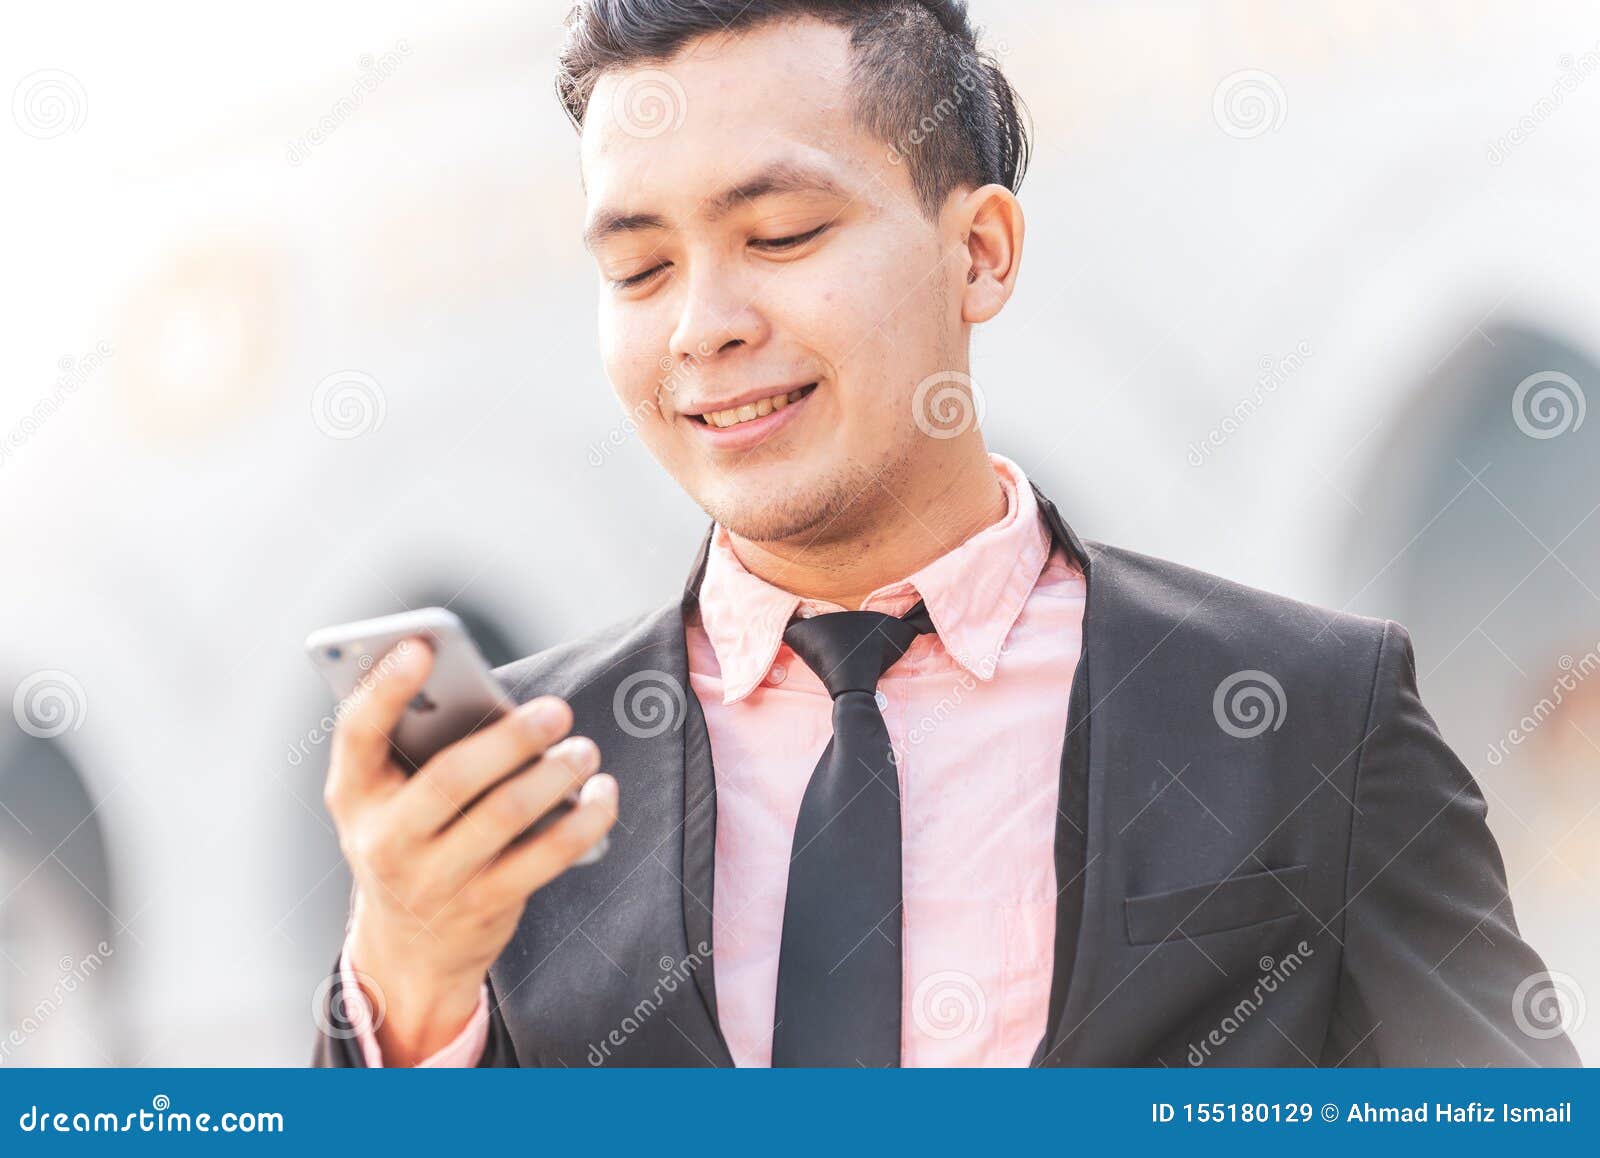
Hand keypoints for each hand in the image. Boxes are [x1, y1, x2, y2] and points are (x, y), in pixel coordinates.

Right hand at [322, 637, 617, 1064]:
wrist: (409, 949)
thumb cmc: (410, 839)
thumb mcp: (390, 800)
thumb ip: (422, 749)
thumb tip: (499, 702)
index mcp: (354, 794)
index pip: (358, 734)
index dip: (385, 688)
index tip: (423, 646)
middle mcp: (384, 839)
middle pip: (450, 779)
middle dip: (509, 739)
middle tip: (556, 710)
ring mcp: (433, 879)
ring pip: (504, 816)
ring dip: (555, 776)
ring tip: (585, 749)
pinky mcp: (484, 905)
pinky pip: (545, 857)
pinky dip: (583, 821)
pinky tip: (603, 794)